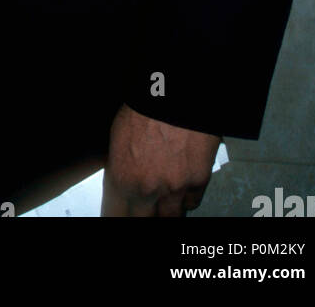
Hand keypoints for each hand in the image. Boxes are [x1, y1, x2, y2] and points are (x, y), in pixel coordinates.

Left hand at [101, 103, 219, 216]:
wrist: (173, 92)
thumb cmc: (143, 107)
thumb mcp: (118, 137)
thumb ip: (121, 167)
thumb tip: (124, 184)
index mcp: (122, 177)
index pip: (115, 216)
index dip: (118, 217)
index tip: (120, 217)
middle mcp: (148, 189)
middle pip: (144, 221)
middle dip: (143, 216)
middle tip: (144, 211)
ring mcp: (175, 188)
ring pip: (171, 218)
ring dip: (166, 211)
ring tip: (162, 203)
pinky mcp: (198, 180)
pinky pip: (192, 201)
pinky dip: (187, 197)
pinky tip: (181, 187)